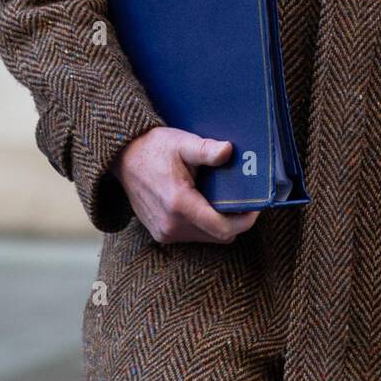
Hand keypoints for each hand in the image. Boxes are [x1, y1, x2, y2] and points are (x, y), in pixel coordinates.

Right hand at [110, 127, 259, 244]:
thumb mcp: (182, 143)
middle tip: (245, 199)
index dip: (245, 220)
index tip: (256, 206)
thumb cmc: (154, 148)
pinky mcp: (161, 233)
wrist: (124, 157)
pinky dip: (205, 225)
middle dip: (236, 221)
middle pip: (218, 235)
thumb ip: (206, 149)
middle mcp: (171, 225)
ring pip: (207, 237)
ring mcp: (164, 232)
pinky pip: (193, 236)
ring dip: (220, 223)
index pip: (222, 228)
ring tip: (225, 199)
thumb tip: (229, 151)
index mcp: (179, 204)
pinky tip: (206, 204)